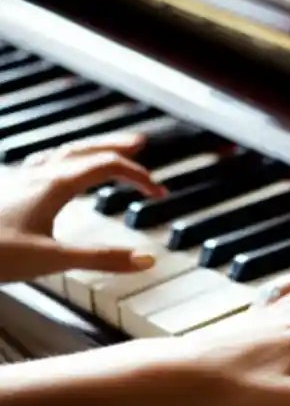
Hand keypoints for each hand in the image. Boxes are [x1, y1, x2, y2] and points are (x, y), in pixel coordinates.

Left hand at [0, 133, 164, 281]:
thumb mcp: (52, 261)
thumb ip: (102, 259)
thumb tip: (146, 261)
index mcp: (54, 185)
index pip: (107, 167)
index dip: (138, 176)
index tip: (158, 192)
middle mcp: (36, 176)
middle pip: (84, 149)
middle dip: (115, 146)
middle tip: (138, 144)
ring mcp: (17, 181)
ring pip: (60, 154)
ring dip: (88, 150)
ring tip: (102, 153)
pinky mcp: (4, 192)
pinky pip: (39, 165)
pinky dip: (60, 162)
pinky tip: (53, 174)